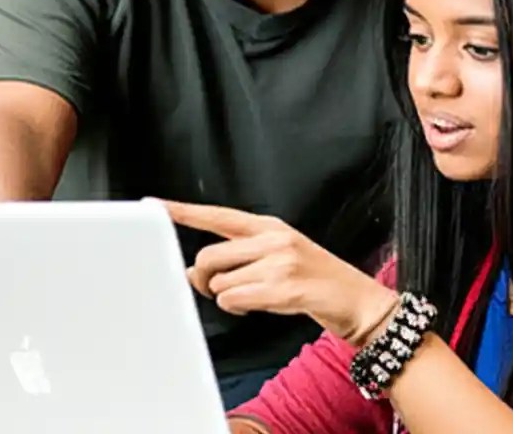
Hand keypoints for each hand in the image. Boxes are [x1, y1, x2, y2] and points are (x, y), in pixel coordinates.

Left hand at [155, 198, 398, 346]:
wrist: (358, 302)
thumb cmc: (315, 281)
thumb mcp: (278, 258)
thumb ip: (238, 259)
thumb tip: (194, 270)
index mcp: (269, 226)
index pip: (217, 215)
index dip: (183, 212)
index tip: (154, 205)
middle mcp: (273, 238)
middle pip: (210, 255)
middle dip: (206, 278)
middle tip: (219, 289)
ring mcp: (280, 261)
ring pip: (220, 281)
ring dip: (226, 297)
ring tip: (250, 298)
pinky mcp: (284, 287)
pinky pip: (235, 299)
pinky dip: (237, 308)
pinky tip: (256, 307)